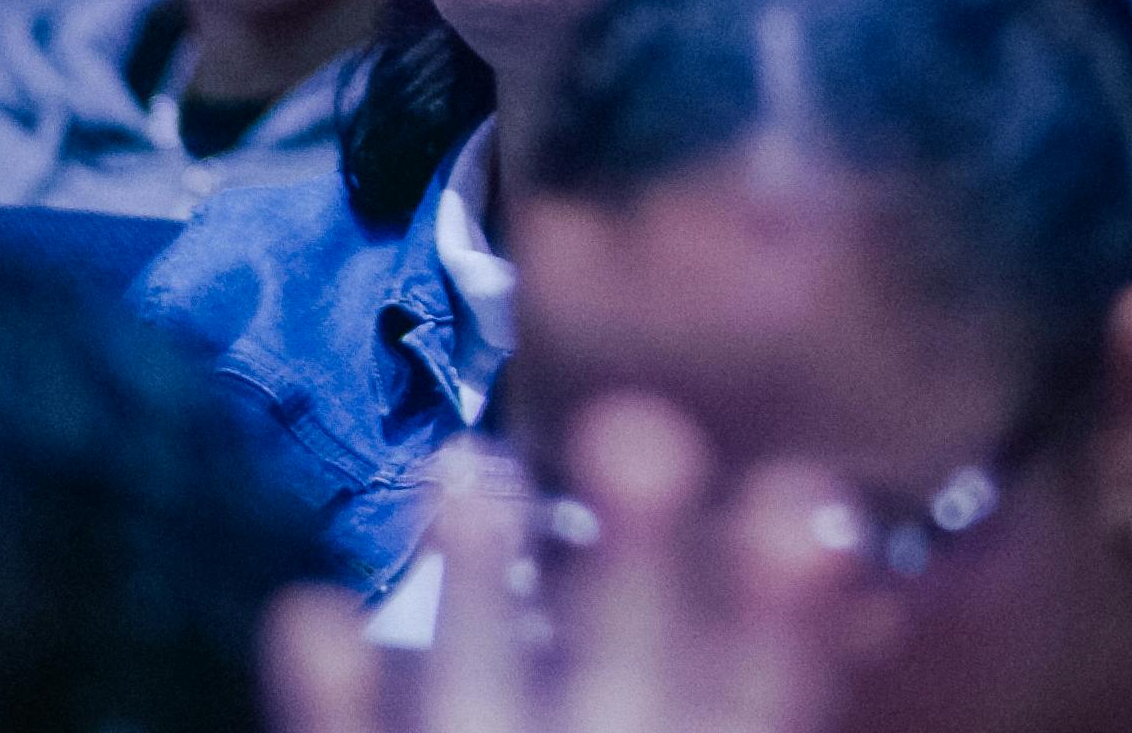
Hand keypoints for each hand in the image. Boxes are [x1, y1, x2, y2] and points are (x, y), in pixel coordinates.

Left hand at [265, 408, 842, 732]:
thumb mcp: (733, 727)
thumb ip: (780, 665)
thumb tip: (820, 525)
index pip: (768, 696)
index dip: (786, 610)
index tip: (793, 498)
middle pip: (634, 677)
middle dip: (635, 561)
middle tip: (630, 429)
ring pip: (480, 697)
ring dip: (473, 586)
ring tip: (464, 466)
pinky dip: (336, 696)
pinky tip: (311, 609)